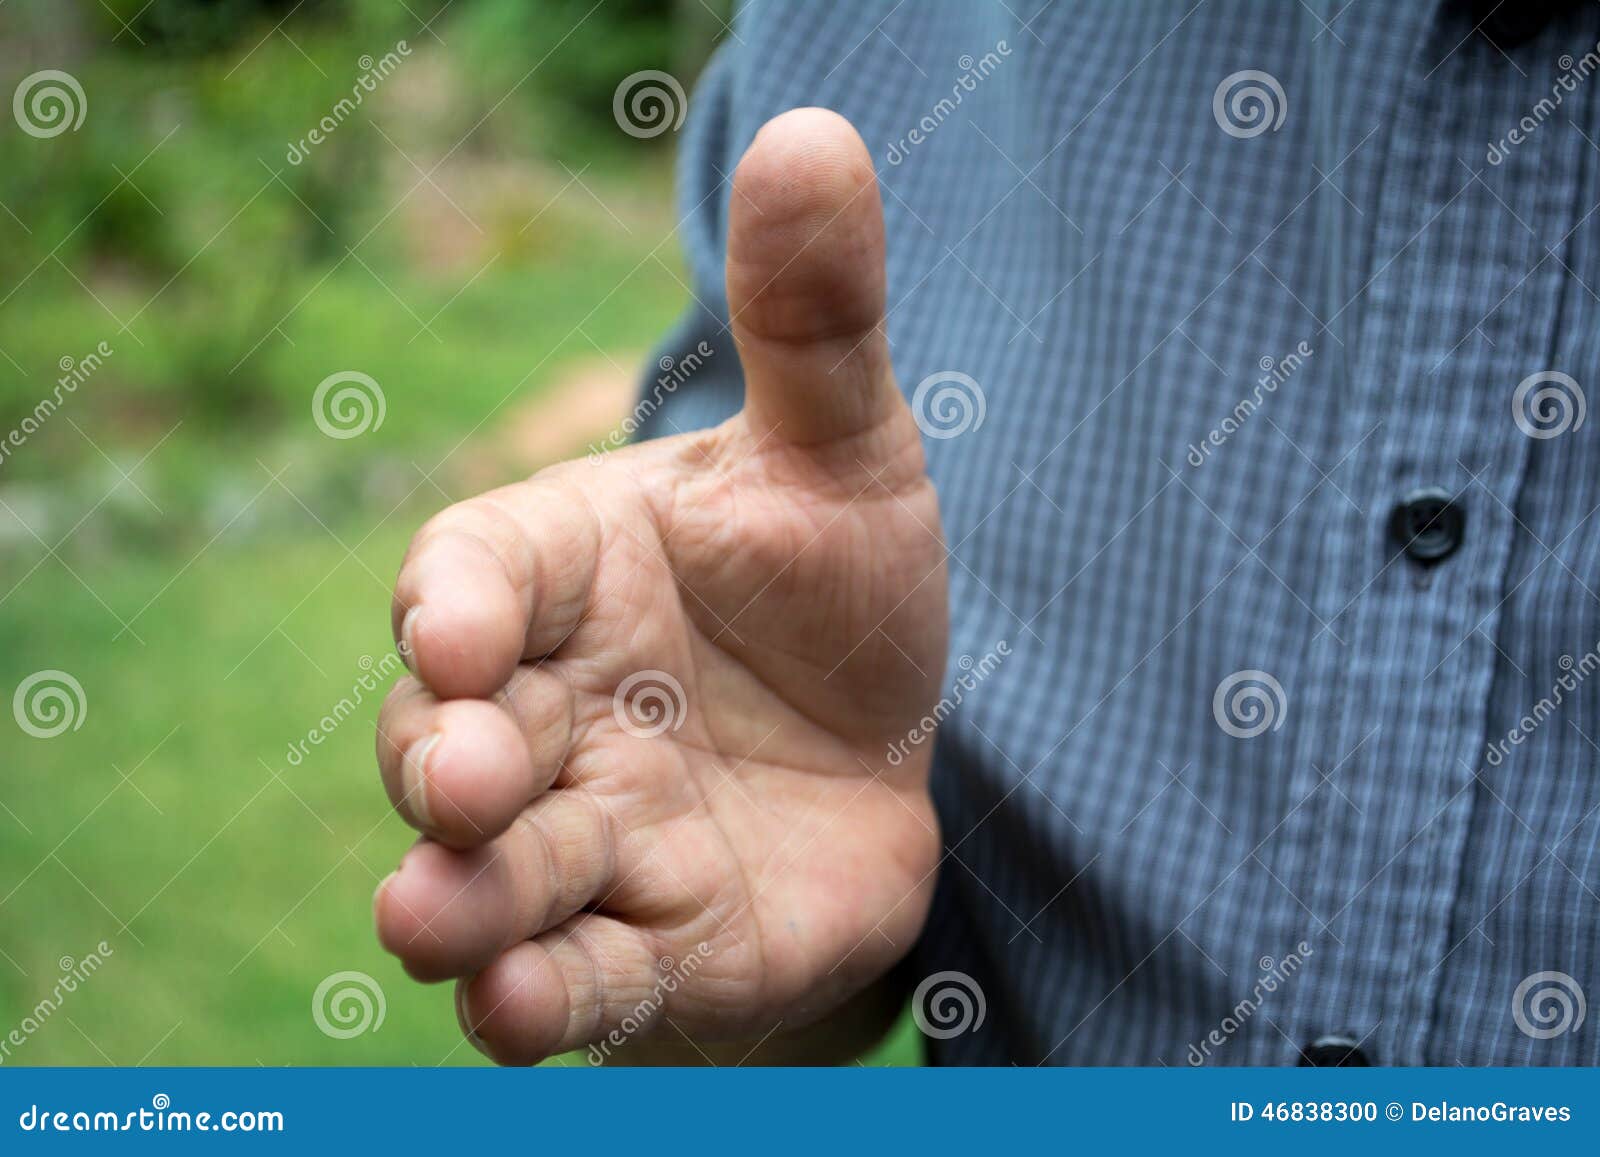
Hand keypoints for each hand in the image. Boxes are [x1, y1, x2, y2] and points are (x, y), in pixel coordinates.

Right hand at [373, 108, 947, 1063]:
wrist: (894, 743)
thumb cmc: (840, 587)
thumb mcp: (842, 448)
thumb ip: (813, 320)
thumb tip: (817, 132)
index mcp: (563, 572)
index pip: (471, 572)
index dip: (451, 601)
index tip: (455, 630)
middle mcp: (543, 708)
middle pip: (452, 734)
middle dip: (442, 760)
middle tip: (455, 776)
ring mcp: (586, 836)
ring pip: (496, 874)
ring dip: (460, 900)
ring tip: (438, 920)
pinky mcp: (646, 947)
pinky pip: (577, 980)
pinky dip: (542, 1000)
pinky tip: (527, 1013)